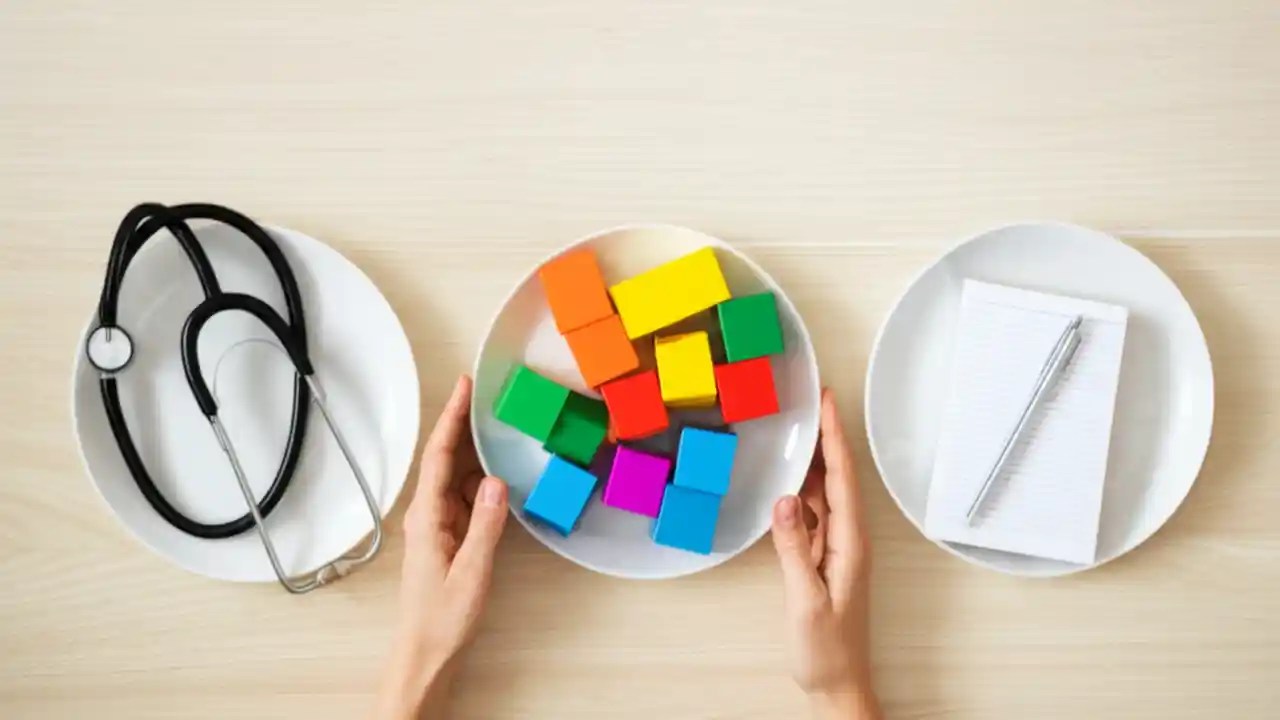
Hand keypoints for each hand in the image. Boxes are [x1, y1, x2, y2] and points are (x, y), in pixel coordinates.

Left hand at [374, 375, 509, 719]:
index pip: (440, 457)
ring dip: (478, 456)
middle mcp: (428, 514)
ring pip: (459, 478)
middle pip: (447, 459)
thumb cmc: (443, 618)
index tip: (464, 387)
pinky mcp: (448, 536)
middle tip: (489, 397)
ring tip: (503, 434)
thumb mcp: (471, 573)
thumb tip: (497, 482)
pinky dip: (484, 484)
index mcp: (427, 517)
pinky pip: (466, 498)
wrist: (426, 652)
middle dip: (465, 426)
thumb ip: (486, 527)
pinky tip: (503, 483)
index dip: (452, 419)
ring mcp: (438, 524)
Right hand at [771, 390, 880, 719]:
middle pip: (836, 477)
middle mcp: (848, 539)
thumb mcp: (805, 599)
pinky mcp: (823, 558)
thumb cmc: (826, 650)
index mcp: (851, 544)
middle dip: (826, 436)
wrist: (837, 684)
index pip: (843, 479)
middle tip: (810, 399)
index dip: (835, 438)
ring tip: (795, 427)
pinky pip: (813, 513)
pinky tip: (786, 479)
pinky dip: (799, 490)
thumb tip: (783, 499)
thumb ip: (794, 549)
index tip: (827, 402)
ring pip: (824, 493)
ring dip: (811, 460)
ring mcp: (836, 548)